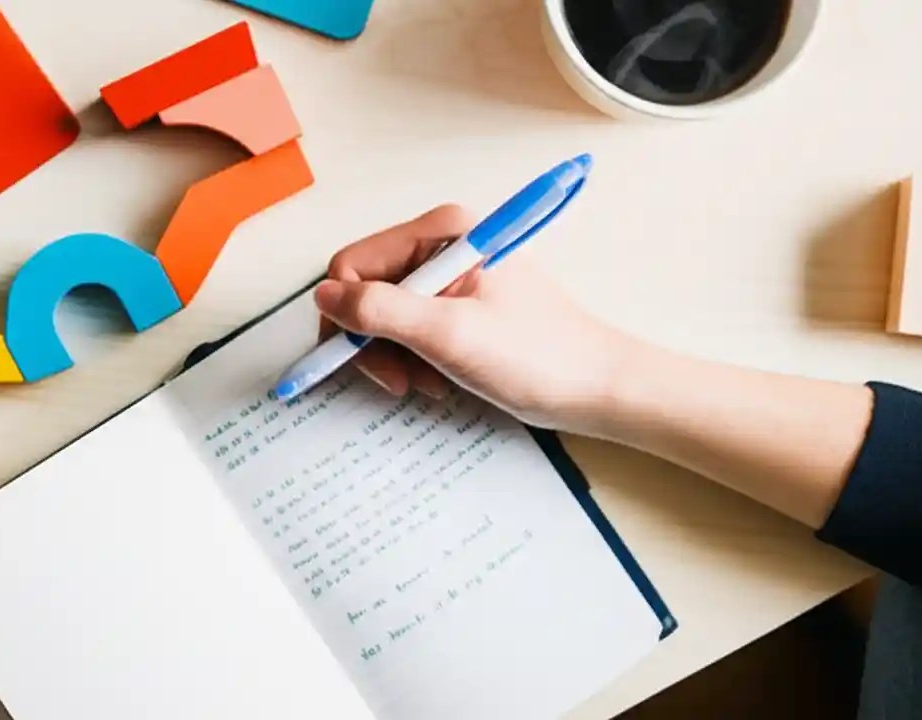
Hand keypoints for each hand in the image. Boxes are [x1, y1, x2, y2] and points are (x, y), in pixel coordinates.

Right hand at [316, 204, 641, 432]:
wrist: (596, 388)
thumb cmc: (538, 357)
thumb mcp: (451, 335)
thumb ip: (382, 312)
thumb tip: (325, 296)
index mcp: (443, 233)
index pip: (353, 263)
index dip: (347, 315)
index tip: (361, 359)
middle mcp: (442, 246)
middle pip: (365, 290)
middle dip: (372, 342)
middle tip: (400, 381)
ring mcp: (449, 277)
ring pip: (383, 316)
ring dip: (394, 357)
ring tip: (429, 384)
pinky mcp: (457, 307)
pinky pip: (409, 330)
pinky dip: (413, 361)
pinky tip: (439, 380)